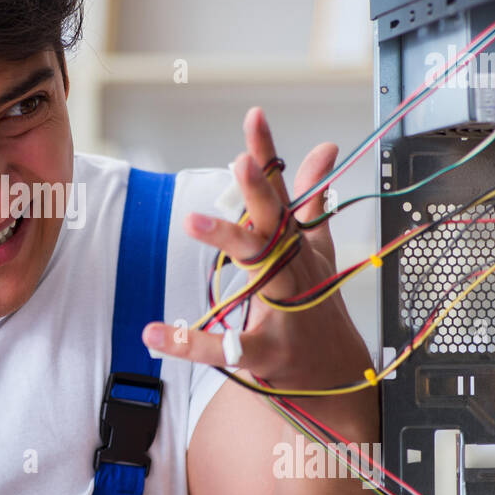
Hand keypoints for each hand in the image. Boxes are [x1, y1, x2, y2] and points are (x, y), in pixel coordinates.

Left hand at [143, 106, 373, 393]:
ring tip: (190, 220)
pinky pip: (228, 348)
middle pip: (275, 226)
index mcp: (298, 247)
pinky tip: (154, 333)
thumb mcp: (319, 251)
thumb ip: (312, 202)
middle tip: (239, 160)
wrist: (341, 378)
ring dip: (229, 242)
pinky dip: (190, 343)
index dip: (268, 154)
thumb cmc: (320, 305)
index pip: (282, 192)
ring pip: (260, 273)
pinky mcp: (269, 355)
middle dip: (259, 193)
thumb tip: (325, 147)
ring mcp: (286, 313)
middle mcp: (295, 273)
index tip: (254, 116)